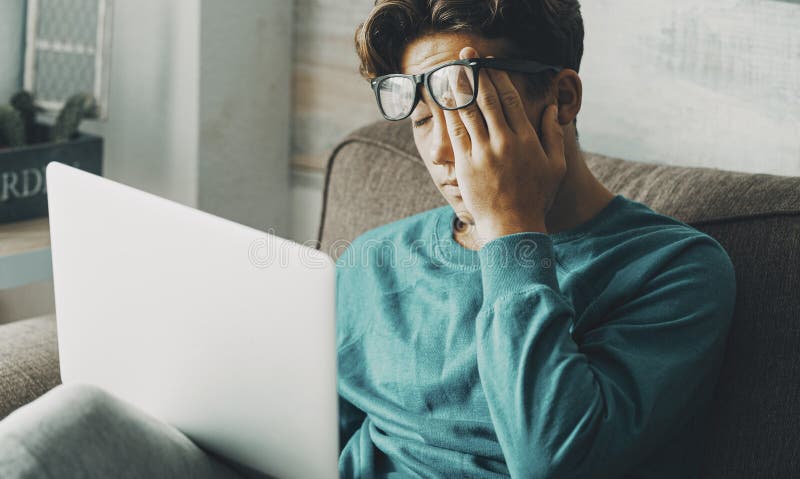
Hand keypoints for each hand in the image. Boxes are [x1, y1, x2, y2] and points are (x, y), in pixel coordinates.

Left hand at [443, 47, 566, 243]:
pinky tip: (443, 99)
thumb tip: (550, 108)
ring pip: (468, 112)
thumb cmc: (536, 197)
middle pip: (486, 99)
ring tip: (450, 69)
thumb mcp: (555, 165)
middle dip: (475, 74)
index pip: (509, 99)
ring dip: (458, 87)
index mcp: (526, 138)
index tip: (489, 64)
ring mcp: (483, 152)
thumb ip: (553, 134)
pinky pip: (455, 132)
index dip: (497, 78)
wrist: (512, 226)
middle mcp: (504, 141)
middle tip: (466, 56)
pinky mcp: (466, 165)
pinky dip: (449, 113)